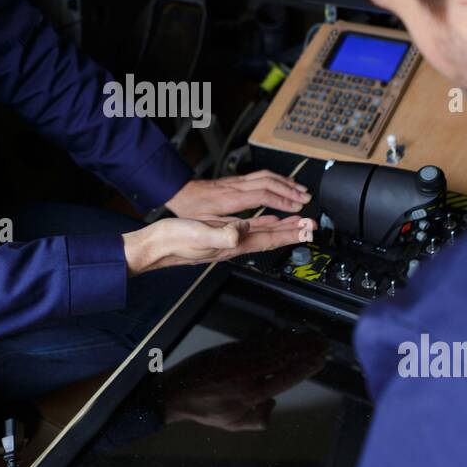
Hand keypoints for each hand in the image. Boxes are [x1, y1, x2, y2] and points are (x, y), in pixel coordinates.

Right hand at [122, 214, 314, 275]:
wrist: (155, 245)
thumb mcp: (199, 235)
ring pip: (261, 232)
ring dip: (281, 227)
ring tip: (297, 223)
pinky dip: (261, 223)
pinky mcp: (219, 232)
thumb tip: (241, 230)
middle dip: (292, 232)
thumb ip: (222, 234)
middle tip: (311, 226)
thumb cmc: (174, 241)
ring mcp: (227, 238)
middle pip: (270, 237)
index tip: (307, 230)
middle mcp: (233, 243)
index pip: (268, 239)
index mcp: (232, 244)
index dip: (290, 235)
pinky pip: (247, 228)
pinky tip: (265, 220)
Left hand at [159, 331, 329, 431]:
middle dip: (304, 349)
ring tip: (309, 334)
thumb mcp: (234, 424)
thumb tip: (273, 404)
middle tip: (322, 342)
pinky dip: (271, 335)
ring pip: (270, 347)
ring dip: (292, 339)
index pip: (285, 378)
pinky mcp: (228, 349)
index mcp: (252, 395)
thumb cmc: (206, 410)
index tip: (320, 360)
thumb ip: (259, 419)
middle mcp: (248, 375)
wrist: (177, 392)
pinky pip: (255, 341)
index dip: (304, 368)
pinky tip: (283, 331)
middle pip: (282, 358)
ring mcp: (238, 359)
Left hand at [164, 170, 311, 218]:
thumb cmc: (191, 208)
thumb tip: (244, 231)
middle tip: (307, 199)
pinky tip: (284, 183)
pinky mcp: (238, 180)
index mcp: (231, 198)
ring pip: (267, 176)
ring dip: (286, 183)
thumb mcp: (203, 223)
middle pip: (269, 182)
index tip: (297, 207)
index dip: (282, 200)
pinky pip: (262, 176)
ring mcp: (238, 181)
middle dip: (291, 190)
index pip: (263, 195)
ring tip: (302, 191)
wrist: (180, 190)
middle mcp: (237, 187)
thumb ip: (223, 228)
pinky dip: (278, 179)